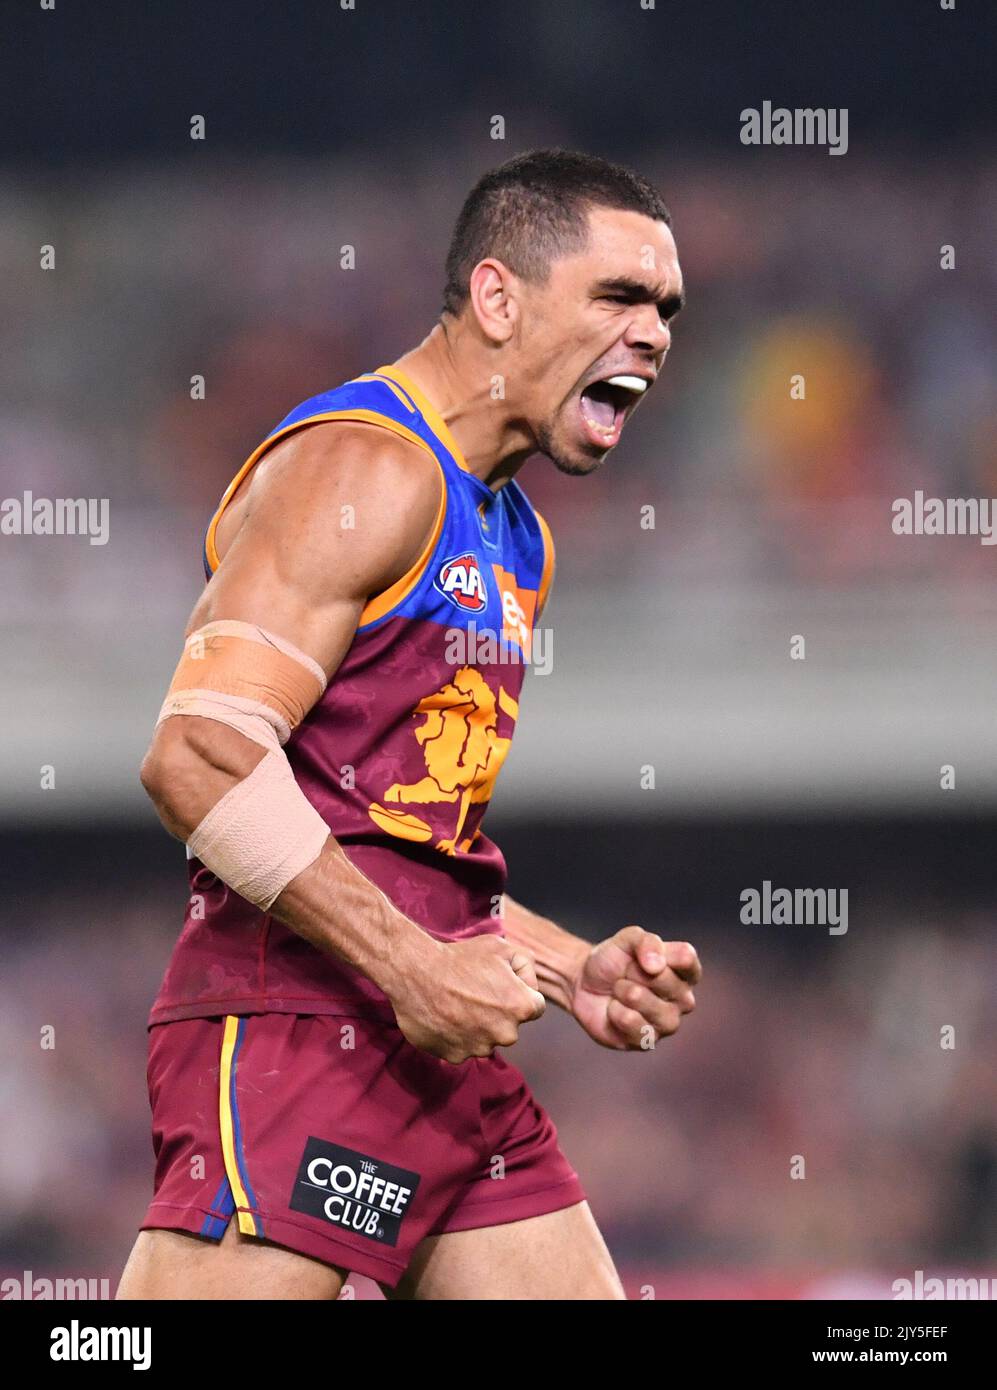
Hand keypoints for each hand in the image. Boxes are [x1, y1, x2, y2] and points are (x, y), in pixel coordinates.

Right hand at [390, 934, 545, 1064]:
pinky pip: (462, 1047)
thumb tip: (528, 985)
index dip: (519, 993)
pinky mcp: (455, 1057)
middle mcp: (505, 1034)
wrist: (415, 972)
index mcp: (521, 1008)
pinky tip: (445, 1015)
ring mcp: (479, 1048)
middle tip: (475, 993)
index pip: (535, 1007)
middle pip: (509, 1025)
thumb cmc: (460, 957)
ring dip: (477, 1026)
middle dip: (498, 1012)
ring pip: (486, 1038)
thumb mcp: (501, 946)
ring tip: (456, 1003)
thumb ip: (525, 965)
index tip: (500, 985)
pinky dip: (456, 1035)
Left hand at [569, 927, 700, 1050]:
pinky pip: (639, 1030)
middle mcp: (683, 999)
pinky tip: (613, 1008)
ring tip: (618, 990)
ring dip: (628, 994)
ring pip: (657, 1010)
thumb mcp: (627, 939)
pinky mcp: (648, 1041)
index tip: (639, 955)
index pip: (686, 958)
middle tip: (624, 974)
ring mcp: (668, 1022)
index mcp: (684, 971)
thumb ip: (646, 942)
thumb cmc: (612, 960)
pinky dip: (618, 1014)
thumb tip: (656, 966)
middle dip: (635, 973)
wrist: (583, 984)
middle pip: (667, 982)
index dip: (657, 953)